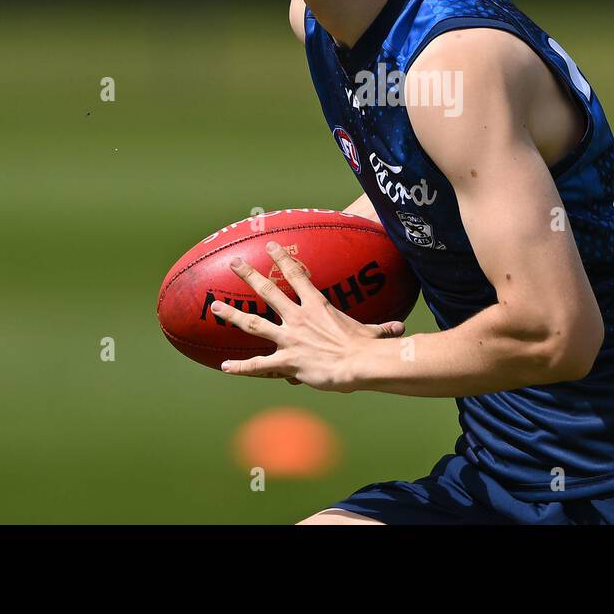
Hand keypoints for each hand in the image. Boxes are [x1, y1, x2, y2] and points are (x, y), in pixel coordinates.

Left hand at [211, 240, 405, 390]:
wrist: (360, 364)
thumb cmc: (368, 348)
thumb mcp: (374, 333)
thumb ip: (382, 330)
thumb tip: (400, 330)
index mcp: (317, 306)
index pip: (297, 274)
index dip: (283, 258)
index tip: (272, 245)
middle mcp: (298, 317)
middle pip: (267, 290)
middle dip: (249, 275)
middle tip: (234, 262)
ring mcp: (289, 338)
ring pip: (252, 323)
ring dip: (232, 314)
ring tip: (214, 307)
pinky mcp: (286, 362)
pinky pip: (259, 365)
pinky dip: (241, 367)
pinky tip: (225, 368)